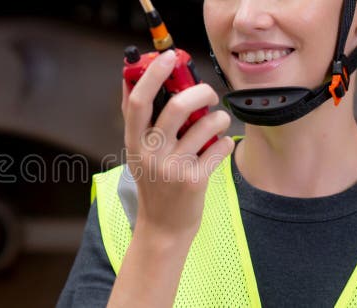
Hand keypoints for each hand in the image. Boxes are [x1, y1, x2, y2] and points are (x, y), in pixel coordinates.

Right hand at [122, 49, 234, 239]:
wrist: (163, 227)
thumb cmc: (155, 183)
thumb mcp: (138, 151)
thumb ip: (138, 117)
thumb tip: (132, 74)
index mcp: (134, 141)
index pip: (138, 100)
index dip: (153, 74)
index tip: (168, 56)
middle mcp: (151, 153)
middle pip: (177, 107)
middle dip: (200, 91)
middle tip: (210, 92)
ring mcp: (172, 168)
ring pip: (205, 125)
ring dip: (218, 117)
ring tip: (218, 121)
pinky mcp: (194, 181)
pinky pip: (219, 148)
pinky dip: (225, 142)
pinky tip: (220, 146)